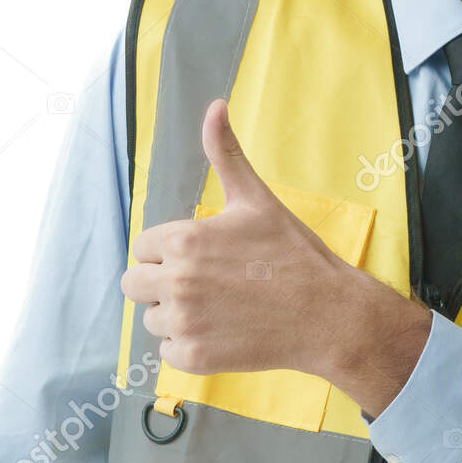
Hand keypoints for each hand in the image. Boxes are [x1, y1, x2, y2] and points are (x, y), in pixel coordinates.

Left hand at [121, 97, 348, 379]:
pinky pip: (168, 352)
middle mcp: (175, 281)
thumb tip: (215, 105)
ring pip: (152, 319)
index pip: (144, 248)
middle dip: (161, 284)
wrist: (328, 315)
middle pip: (133, 285)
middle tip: (206, 285)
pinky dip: (191, 346)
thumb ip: (224, 154)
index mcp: (182, 240)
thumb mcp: (256, 199)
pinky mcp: (193, 357)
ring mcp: (183, 322)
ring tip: (221, 309)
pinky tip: (224, 333)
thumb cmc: (294, 255)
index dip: (170, 252)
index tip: (205, 258)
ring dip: (177, 317)